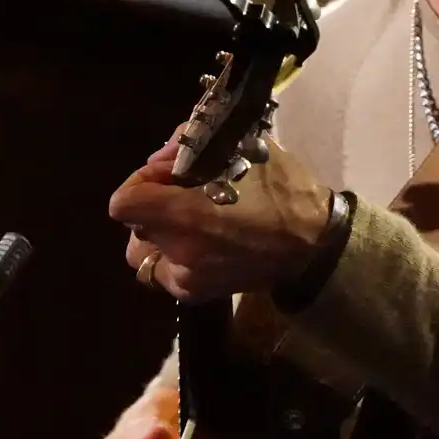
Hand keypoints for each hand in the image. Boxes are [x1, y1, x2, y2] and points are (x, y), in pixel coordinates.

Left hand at [112, 135, 331, 302]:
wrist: (314, 244)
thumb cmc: (281, 190)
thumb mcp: (241, 147)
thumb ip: (190, 145)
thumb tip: (162, 160)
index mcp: (185, 215)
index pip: (123, 203)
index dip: (139, 182)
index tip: (167, 174)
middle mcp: (178, 251)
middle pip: (133, 227)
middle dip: (151, 206)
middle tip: (181, 194)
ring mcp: (185, 277)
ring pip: (144, 254)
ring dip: (157, 234)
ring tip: (188, 221)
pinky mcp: (195, 294)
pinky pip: (165, 272)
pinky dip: (173, 256)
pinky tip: (202, 243)